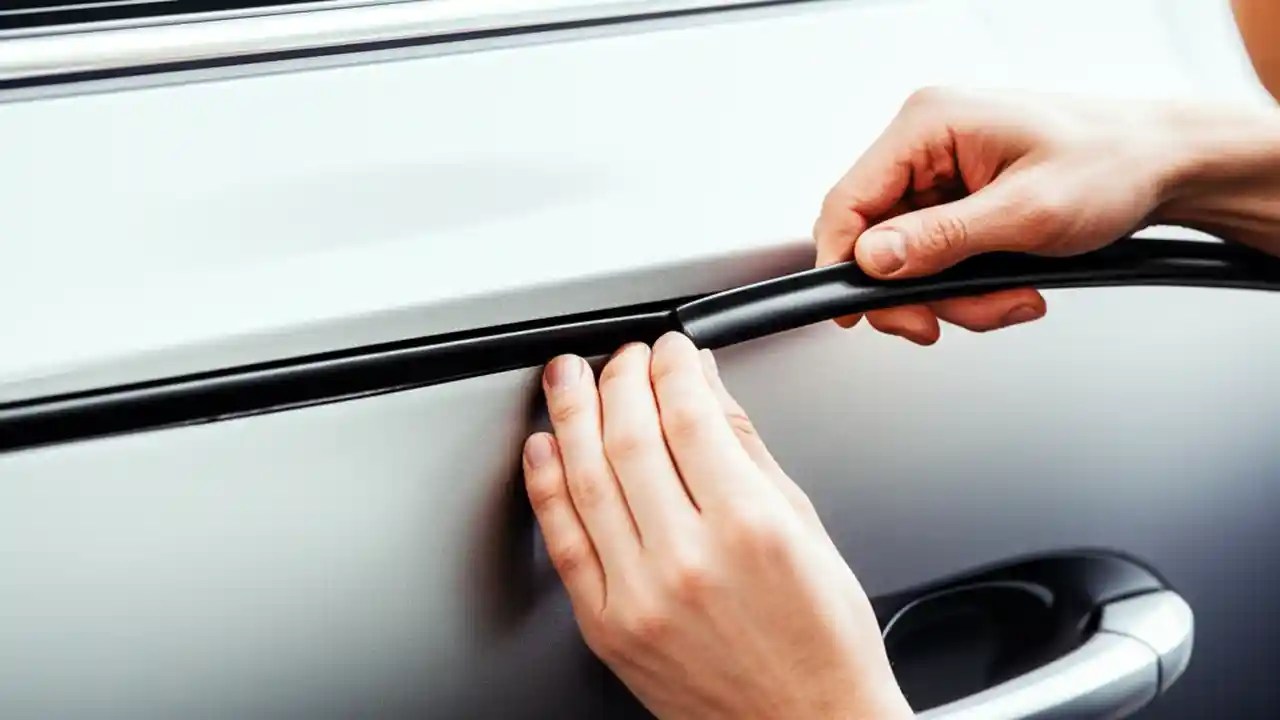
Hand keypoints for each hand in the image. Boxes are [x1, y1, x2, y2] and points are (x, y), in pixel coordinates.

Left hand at [522, 333, 910, 719]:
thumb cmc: (821, 642)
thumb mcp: (806, 528)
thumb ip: (749, 450)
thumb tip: (709, 388)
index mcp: (751, 528)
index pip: (691, 415)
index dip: (673, 366)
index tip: (671, 350)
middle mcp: (689, 560)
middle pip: (630, 437)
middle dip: (620, 377)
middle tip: (624, 357)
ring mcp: (639, 595)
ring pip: (586, 479)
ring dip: (572, 414)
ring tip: (569, 378)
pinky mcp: (606, 627)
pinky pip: (562, 541)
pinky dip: (546, 486)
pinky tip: (545, 448)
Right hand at [813, 88, 1216, 343]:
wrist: (1165, 165)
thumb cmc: (1114, 164)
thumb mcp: (1025, 212)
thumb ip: (941, 239)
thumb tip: (872, 259)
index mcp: (929, 124)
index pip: (848, 200)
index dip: (841, 263)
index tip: (853, 313)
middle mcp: (927, 143)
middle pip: (875, 238)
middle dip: (915, 290)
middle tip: (942, 323)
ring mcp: (942, 171)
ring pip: (906, 257)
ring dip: (952, 294)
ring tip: (1007, 300)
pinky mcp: (958, 197)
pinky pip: (936, 255)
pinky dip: (968, 285)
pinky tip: (1008, 287)